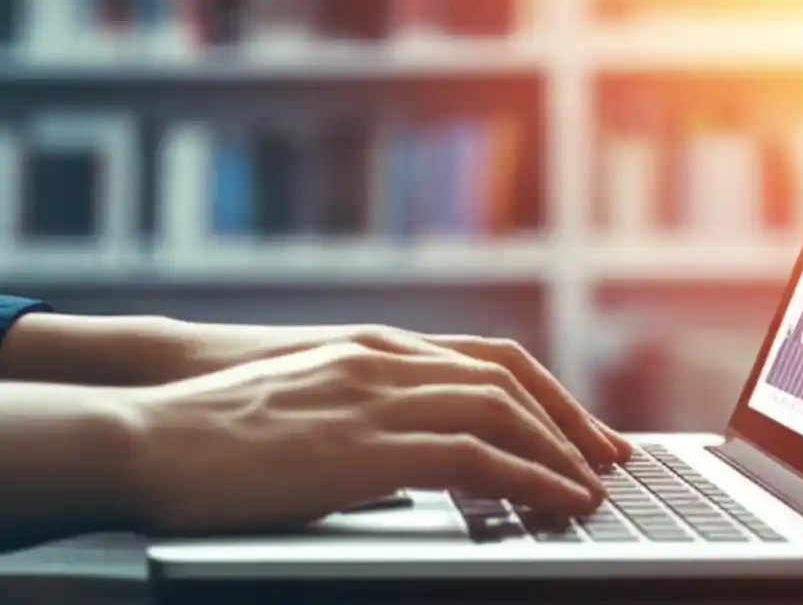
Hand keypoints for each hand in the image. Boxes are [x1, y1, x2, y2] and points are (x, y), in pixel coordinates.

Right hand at [2, 316, 630, 465]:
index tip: (582, 429)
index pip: (489, 360)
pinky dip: (525, 475)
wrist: (148, 433)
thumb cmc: (217, 429)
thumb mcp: (308, 405)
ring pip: (502, 413)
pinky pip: (472, 455)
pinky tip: (550, 499)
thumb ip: (368, 411)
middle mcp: (388, 361)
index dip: (548, 393)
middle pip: (510, 380)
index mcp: (376, 350)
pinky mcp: (365, 444)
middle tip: (609, 460)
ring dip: (557, 451)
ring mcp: (378, 397)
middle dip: (569, 422)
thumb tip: (415, 452)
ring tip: (590, 488)